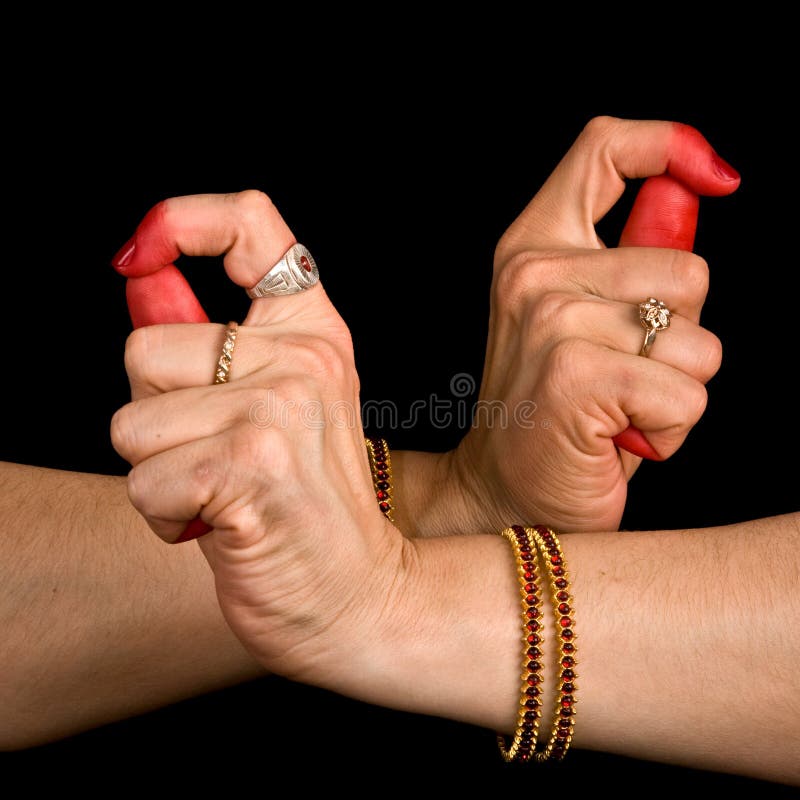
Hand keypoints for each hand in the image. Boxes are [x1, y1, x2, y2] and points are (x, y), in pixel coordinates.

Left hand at [111, 192, 399, 679]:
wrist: (360, 595)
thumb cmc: (306, 505)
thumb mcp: (269, 407)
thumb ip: (202, 339)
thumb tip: (140, 277)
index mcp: (312, 331)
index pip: (252, 222)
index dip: (181, 220)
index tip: (143, 252)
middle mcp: (303, 355)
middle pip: (144, 349)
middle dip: (155, 415)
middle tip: (217, 455)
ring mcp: (280, 406)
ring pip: (131, 423)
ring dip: (158, 472)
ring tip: (221, 493)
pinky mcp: (250, 465)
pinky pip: (143, 481)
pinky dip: (165, 517)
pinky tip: (219, 526)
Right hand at [444, 117, 739, 532]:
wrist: (504, 489)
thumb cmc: (555, 408)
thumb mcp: (582, 318)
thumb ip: (629, 256)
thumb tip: (696, 191)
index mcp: (532, 245)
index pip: (604, 147)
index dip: (671, 143)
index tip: (715, 180)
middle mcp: (535, 273)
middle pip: (689, 270)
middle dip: (682, 333)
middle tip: (627, 371)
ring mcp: (553, 320)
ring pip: (696, 341)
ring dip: (678, 388)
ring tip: (622, 407)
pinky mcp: (576, 374)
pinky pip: (685, 394)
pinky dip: (670, 429)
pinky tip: (620, 435)